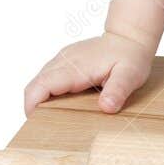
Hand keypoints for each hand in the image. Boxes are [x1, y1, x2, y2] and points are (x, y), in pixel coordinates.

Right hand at [24, 31, 154, 115]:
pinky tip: (63, 105)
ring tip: (55, 119)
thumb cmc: (131, 56)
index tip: (36, 122)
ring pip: (39, 82)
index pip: (41, 85)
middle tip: (46, 126)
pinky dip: (48, 94)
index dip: (33, 105)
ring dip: (41, 101)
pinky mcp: (64, 62)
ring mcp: (62, 60)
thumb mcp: (131, 75)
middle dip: (34, 107)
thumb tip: (106, 107)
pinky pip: (47, 79)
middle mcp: (64, 61)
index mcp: (75, 67)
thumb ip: (118, 90)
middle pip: (34, 86)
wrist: (130, 37)